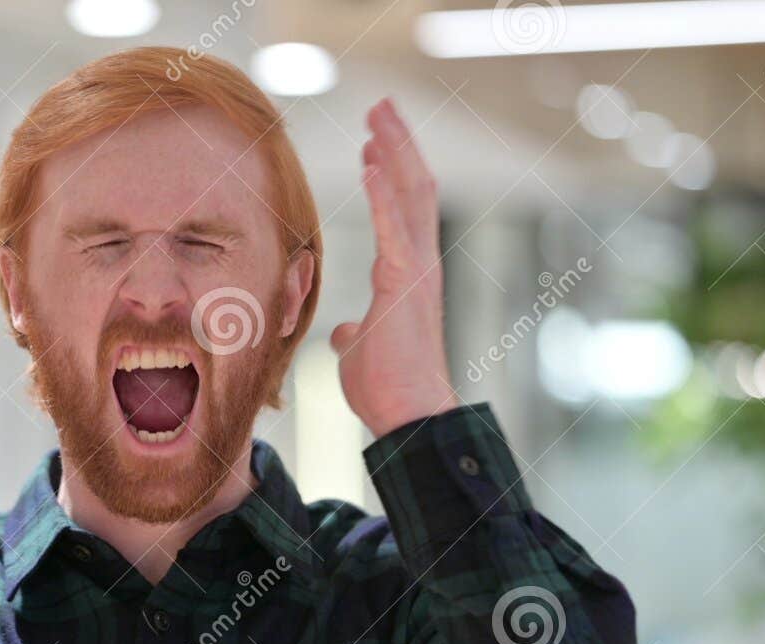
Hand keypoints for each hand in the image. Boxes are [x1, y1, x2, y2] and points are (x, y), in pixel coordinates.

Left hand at [332, 99, 457, 438]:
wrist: (408, 415)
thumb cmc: (386, 386)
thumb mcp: (361, 351)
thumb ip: (356, 333)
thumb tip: (346, 332)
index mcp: (407, 274)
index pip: (401, 211)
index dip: (388, 174)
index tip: (372, 144)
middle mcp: (419, 264)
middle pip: (412, 189)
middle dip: (396, 145)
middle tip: (381, 108)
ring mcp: (416, 272)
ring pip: (409, 196)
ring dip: (393, 152)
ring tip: (378, 116)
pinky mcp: (403, 285)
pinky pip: (392, 230)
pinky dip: (381, 195)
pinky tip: (370, 162)